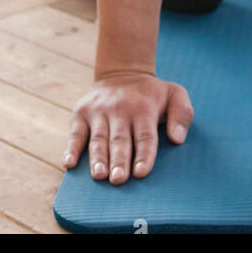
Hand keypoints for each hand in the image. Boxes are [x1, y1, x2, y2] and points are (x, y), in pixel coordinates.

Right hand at [63, 70, 194, 183]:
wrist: (122, 73)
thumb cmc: (152, 94)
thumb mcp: (175, 94)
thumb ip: (182, 114)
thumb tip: (177, 139)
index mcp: (144, 108)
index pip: (145, 136)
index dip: (144, 154)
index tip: (141, 172)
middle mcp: (120, 109)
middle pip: (120, 139)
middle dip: (119, 160)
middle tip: (119, 179)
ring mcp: (99, 111)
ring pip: (98, 138)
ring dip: (98, 157)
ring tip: (99, 175)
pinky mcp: (81, 113)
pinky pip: (75, 132)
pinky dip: (71, 148)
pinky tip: (69, 163)